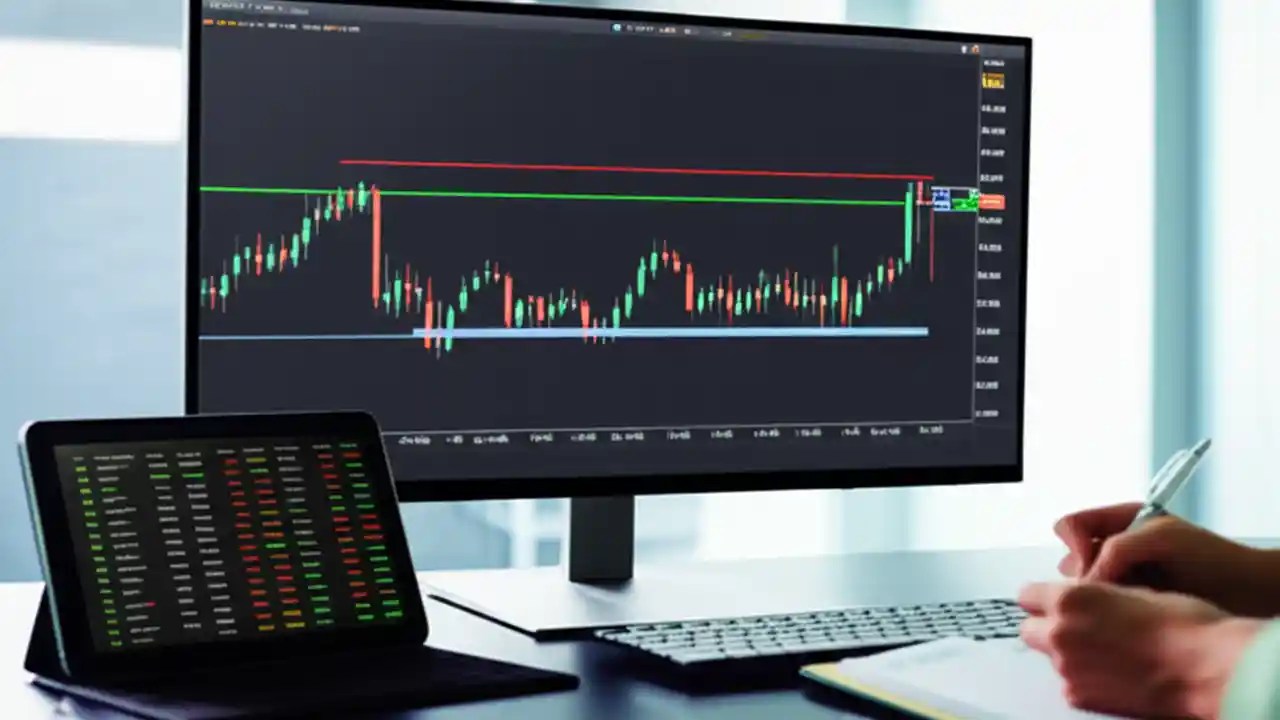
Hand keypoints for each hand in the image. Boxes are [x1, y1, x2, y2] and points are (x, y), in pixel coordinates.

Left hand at [1019, 581, 1261, 718]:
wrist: (1207, 668)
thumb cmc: (1181, 621)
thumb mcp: (1132, 589)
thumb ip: (1094, 594)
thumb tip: (1082, 597)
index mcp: (1070, 598)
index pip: (1027, 595)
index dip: (1044, 598)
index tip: (1059, 603)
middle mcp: (1060, 633)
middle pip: (1029, 630)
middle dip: (1048, 627)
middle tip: (1080, 630)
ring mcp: (1067, 669)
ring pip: (1051, 658)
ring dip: (1068, 654)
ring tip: (1107, 655)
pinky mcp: (1080, 698)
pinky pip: (1069, 685)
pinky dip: (1084, 681)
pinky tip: (1115, 677)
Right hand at [1054, 504, 1279, 615]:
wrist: (1251, 596)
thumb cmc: (1214, 560)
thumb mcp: (1161, 539)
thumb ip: (1116, 549)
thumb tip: (1083, 581)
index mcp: (1122, 521)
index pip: (1071, 526)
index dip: (1076, 545)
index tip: (1093, 567)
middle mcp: (1118, 547)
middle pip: (1071, 557)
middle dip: (1085, 575)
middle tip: (1112, 589)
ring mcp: (1124, 577)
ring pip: (1085, 586)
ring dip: (1099, 596)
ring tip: (1128, 604)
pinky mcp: (1132, 604)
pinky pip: (1103, 607)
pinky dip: (1110, 612)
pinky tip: (1132, 617)